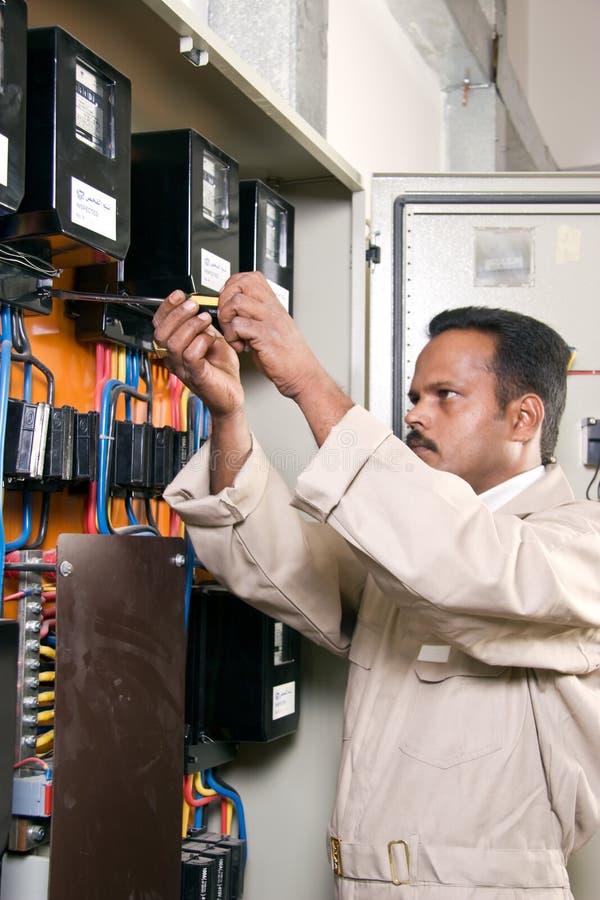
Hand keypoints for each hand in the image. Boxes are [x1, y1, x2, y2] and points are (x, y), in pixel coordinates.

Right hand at [152, 290, 244, 418]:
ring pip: (173, 343)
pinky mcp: (196, 376)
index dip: (167, 307)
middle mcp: (173, 358)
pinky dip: (201, 342)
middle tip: (194, 306)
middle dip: (178, 314)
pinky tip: (211, 339)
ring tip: (205, 319)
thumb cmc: (221, 368)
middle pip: (161, 333)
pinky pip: (190, 356)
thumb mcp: (210, 337)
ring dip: (191, 326)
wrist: (232, 394)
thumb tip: (196, 304)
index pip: (159, 324)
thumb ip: (200, 324)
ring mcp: (183, 368)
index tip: (179, 295)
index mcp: (173, 347)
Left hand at [218, 271, 322, 399]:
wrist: (302, 374)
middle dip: (225, 300)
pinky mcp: (265, 336)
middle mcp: (272, 309)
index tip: (228, 303)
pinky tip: (240, 346)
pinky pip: (238, 325)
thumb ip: (255, 316)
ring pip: (236, 302)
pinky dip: (232, 337)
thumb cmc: (287, 356)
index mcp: (273, 305)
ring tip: (232, 334)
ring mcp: (269, 321)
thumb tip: (231, 310)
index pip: (249, 277)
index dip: (232, 286)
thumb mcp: (272, 328)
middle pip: (241, 284)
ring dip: (226, 319)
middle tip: (227, 319)